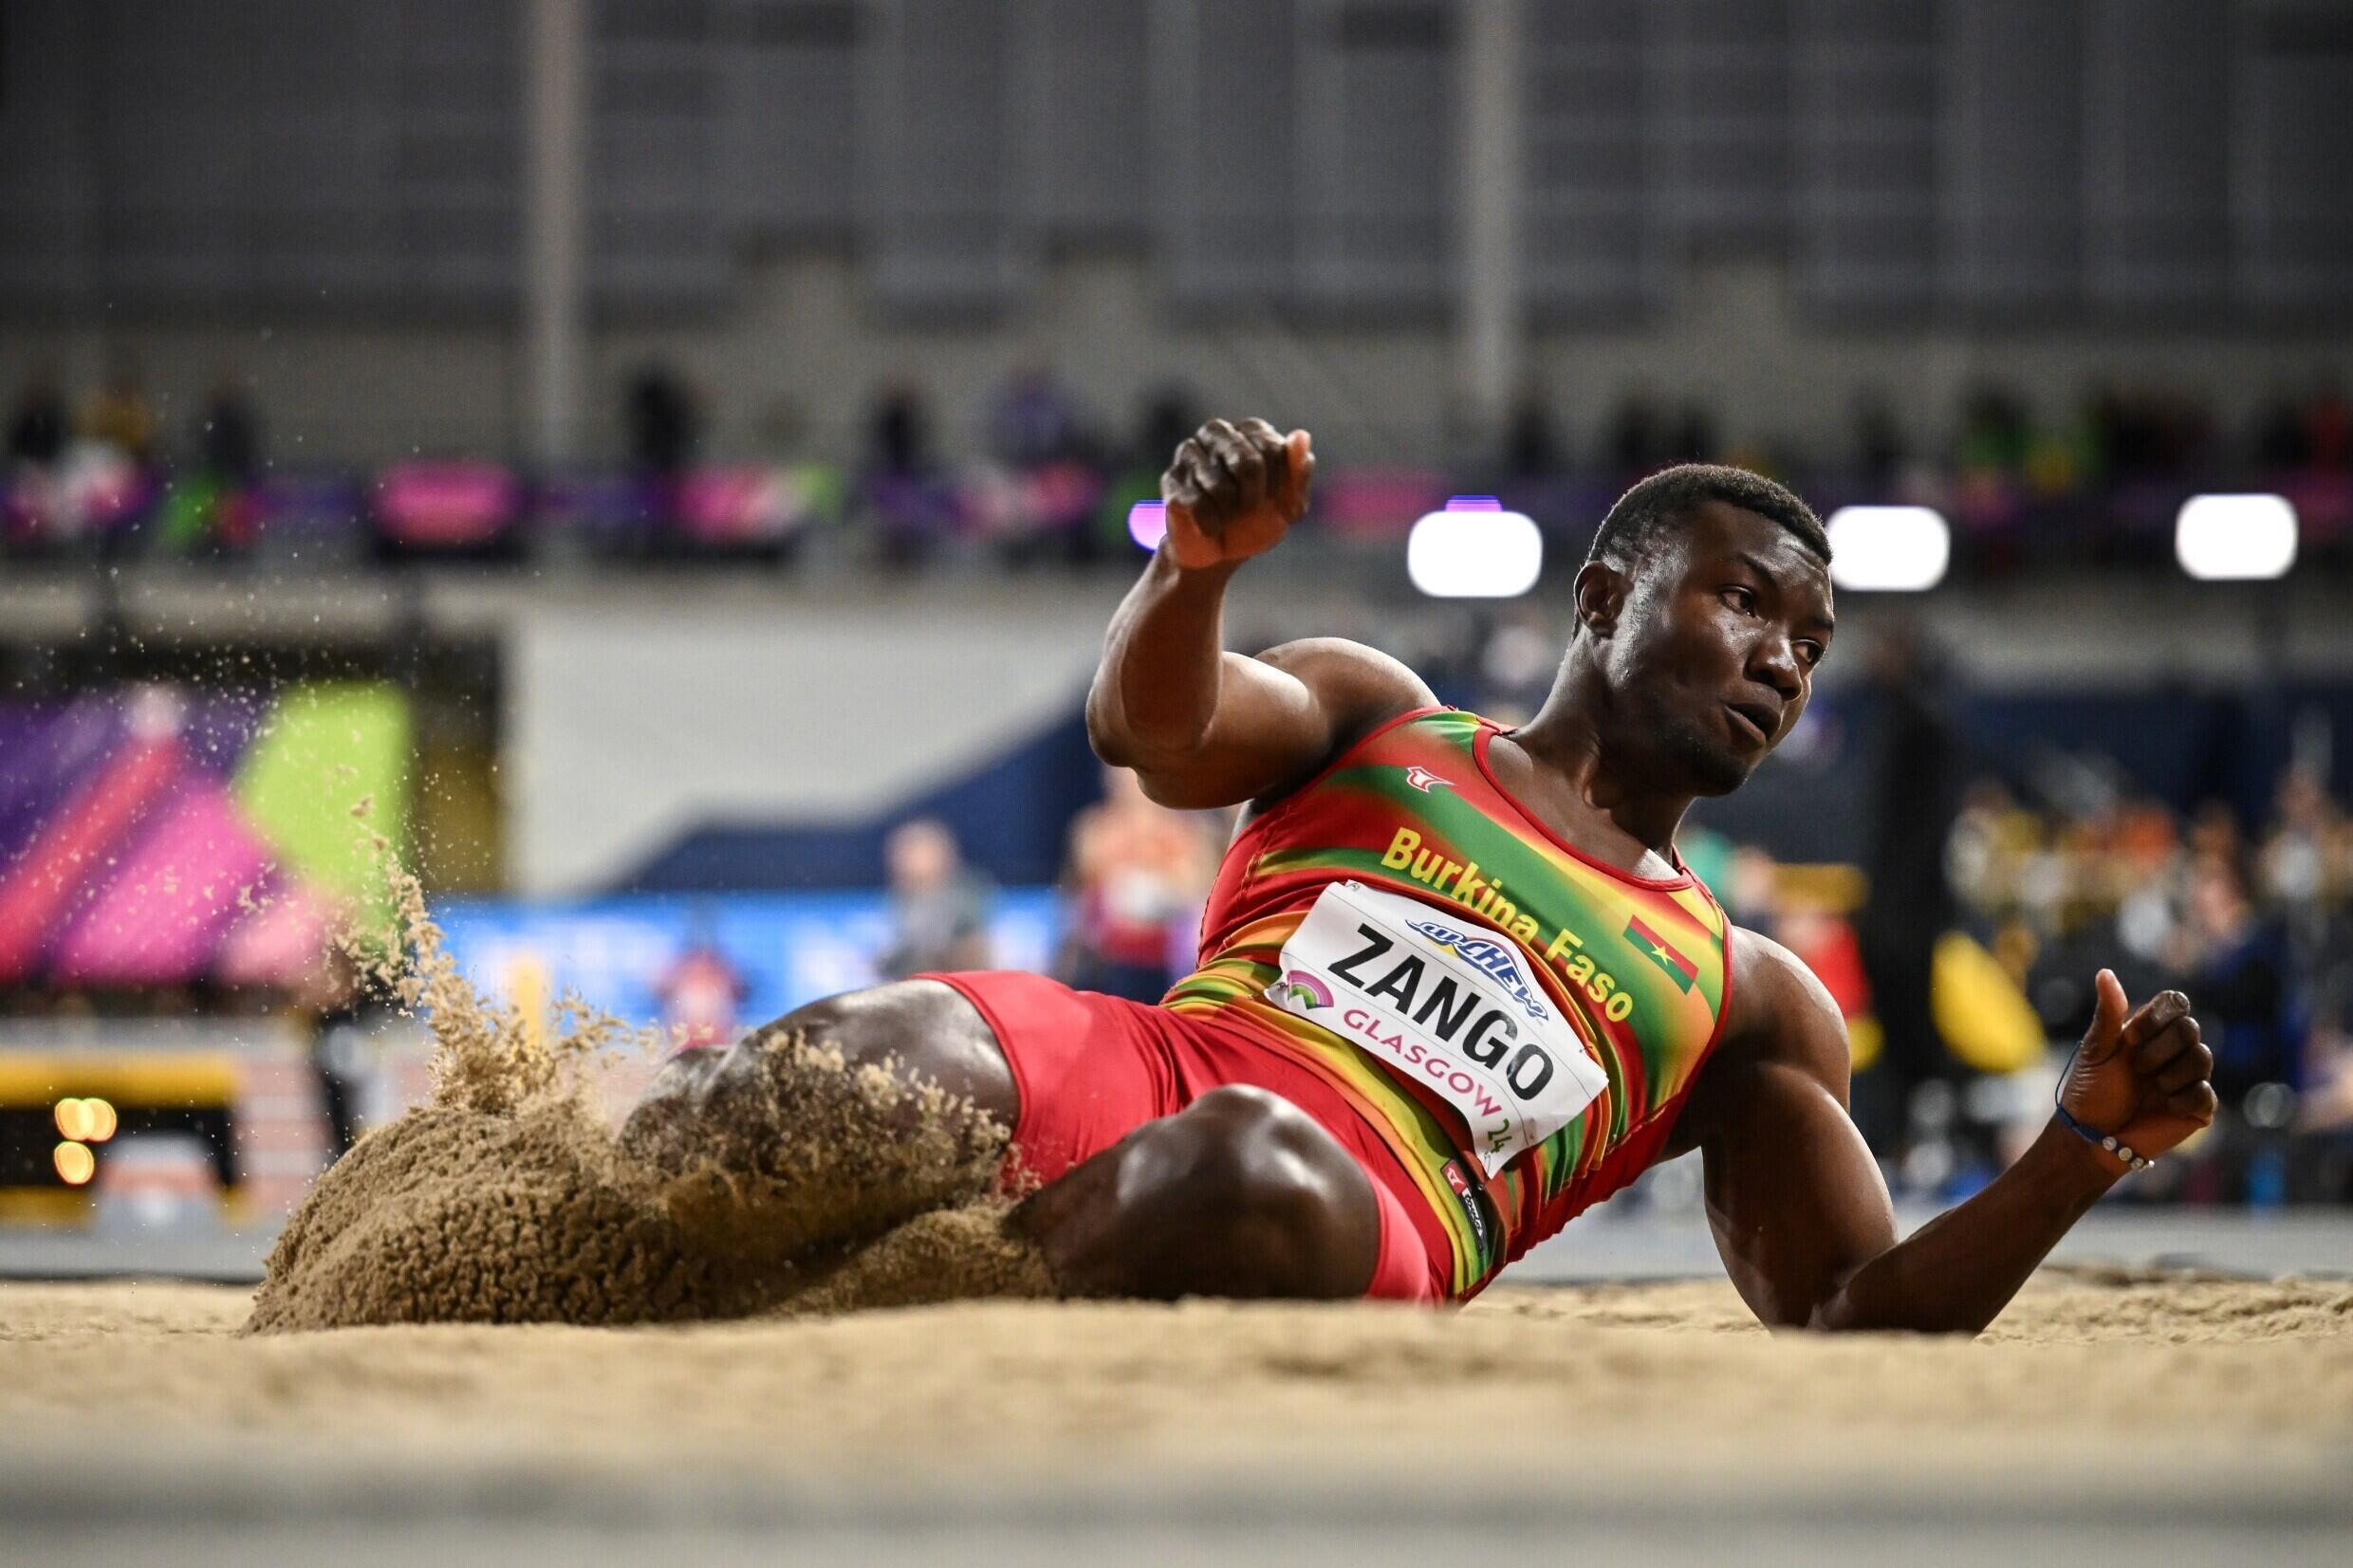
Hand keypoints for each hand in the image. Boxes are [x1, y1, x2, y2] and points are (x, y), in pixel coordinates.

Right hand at [1160, 418, 1313, 569]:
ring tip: (1226, 517)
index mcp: (1251, 430)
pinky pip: (1196, 505)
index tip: (1273, 501)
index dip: (1278, 487)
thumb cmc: (1258, 521)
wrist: (1221, 553)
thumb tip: (1301, 436)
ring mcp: (1189, 452)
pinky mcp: (1170, 479)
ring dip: (1230, 515)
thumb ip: (1300, 471)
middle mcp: (1217, 432)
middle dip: (1253, 500)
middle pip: (1247, 463)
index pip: (1273, 449)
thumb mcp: (1289, 505)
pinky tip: (1208, 527)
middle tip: (1248, 511)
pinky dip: (1210, 526)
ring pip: (1219, 487)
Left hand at [2058, 970, 2217, 1167]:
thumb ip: (2108, 1014)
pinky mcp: (2199, 1107)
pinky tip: (2162, 1108)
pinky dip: (2180, 1100)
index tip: (2131, 1039)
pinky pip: (2205, 1093)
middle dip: (2159, 1050)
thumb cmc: (2091, 1092)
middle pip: (2191, 1029)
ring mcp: (2189, 1078)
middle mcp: (2174, 1051)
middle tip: (2137, 1069)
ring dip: (2169, 1076)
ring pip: (2203, 1058)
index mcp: (2150, 1031)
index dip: (2158, 1017)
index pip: (2176, 1003)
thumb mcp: (2096, 1050)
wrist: (2093, 1137)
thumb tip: (2105, 972)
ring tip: (2149, 1089)